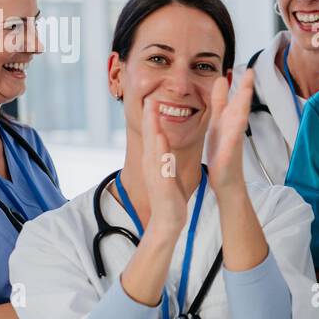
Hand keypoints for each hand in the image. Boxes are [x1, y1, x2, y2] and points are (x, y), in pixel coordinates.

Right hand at [140, 96, 188, 236]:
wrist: (167, 221)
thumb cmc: (169, 197)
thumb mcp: (165, 171)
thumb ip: (163, 155)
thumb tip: (162, 140)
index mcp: (154, 161)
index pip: (153, 135)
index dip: (151, 117)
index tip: (152, 98)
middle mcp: (151, 165)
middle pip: (149, 137)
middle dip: (149, 117)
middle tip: (149, 97)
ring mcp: (156, 175)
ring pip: (154, 149)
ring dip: (153, 130)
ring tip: (152, 113)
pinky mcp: (163, 186)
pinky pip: (163, 168)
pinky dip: (162, 155)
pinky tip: (163, 143)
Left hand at [206, 69, 254, 194]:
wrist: (226, 180)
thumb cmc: (222, 152)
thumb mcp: (218, 121)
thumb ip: (219, 102)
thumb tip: (221, 80)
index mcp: (228, 120)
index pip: (235, 98)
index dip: (241, 84)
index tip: (247, 69)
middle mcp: (233, 128)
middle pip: (241, 106)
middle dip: (245, 90)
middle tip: (250, 73)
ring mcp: (233, 141)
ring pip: (239, 120)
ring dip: (242, 106)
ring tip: (246, 91)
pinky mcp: (230, 154)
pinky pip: (233, 141)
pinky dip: (235, 131)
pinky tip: (237, 121)